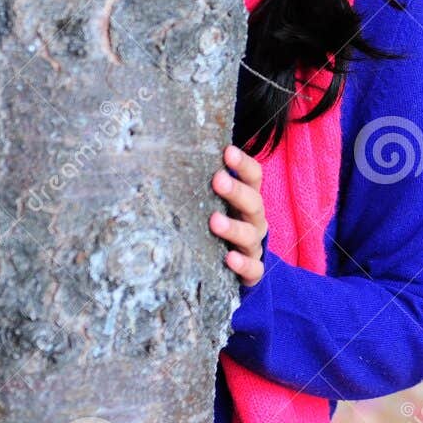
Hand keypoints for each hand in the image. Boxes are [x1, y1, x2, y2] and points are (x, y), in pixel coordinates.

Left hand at [210, 144, 267, 285]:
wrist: (236, 266)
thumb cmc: (221, 223)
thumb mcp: (215, 202)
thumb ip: (203, 185)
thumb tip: (169, 155)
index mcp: (247, 199)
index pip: (253, 176)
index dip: (243, 164)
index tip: (227, 151)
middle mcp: (254, 220)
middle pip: (253, 202)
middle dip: (236, 191)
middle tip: (218, 180)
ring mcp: (254, 246)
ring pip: (251, 235)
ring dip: (234, 227)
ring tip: (215, 222)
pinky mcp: (253, 271)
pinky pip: (253, 268)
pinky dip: (243, 264)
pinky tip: (229, 258)